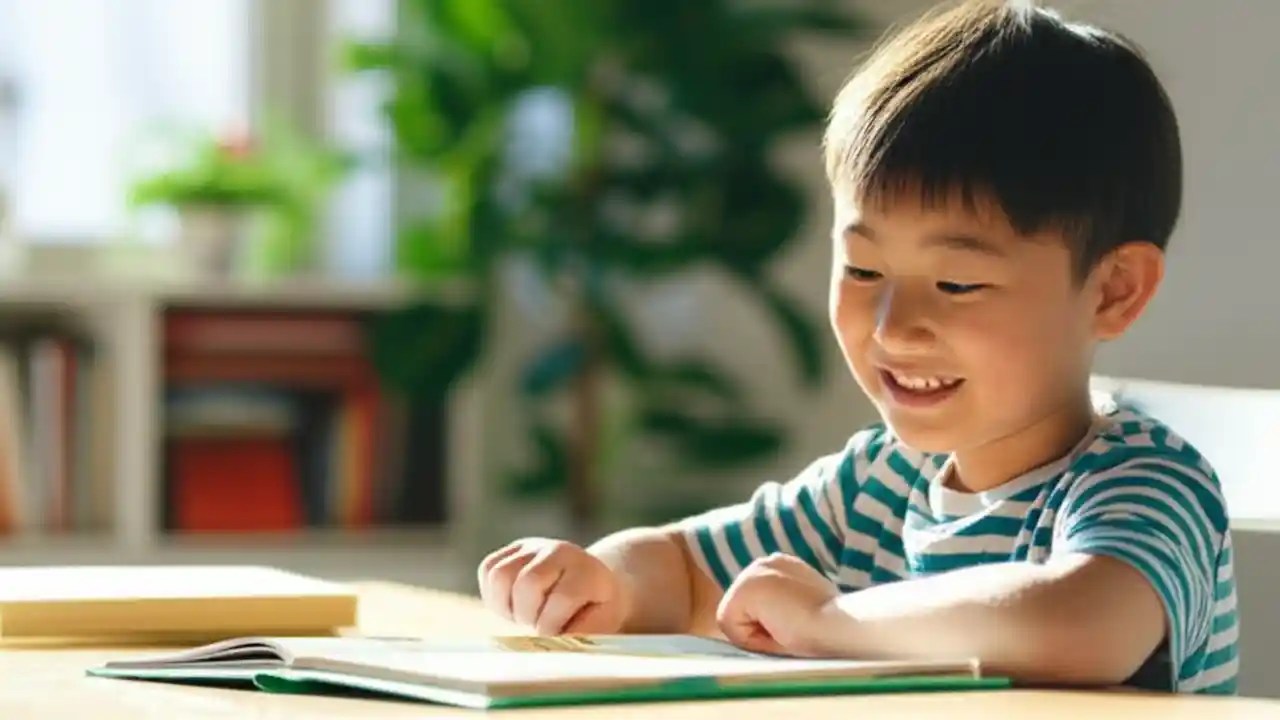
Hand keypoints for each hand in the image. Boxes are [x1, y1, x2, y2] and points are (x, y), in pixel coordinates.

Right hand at [478, 538, 628, 634]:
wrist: (591, 583)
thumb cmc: (595, 610)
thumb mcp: (602, 624)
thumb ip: (582, 635)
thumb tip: (551, 644)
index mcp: (587, 571)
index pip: (562, 598)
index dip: (552, 626)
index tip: (555, 636)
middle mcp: (559, 551)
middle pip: (527, 582)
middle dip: (527, 614)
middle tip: (537, 623)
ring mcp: (533, 546)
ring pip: (500, 574)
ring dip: (506, 605)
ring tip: (524, 615)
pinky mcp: (512, 549)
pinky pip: (488, 569)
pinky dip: (494, 595)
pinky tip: (513, 605)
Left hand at [716, 553, 839, 655]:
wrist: (842, 626)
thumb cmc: (831, 630)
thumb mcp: (802, 613)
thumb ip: (780, 611)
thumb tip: (759, 626)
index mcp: (782, 567)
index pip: (755, 607)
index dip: (772, 628)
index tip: (801, 625)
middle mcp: (765, 562)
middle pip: (740, 613)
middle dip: (761, 630)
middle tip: (794, 630)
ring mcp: (753, 571)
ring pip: (733, 620)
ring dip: (757, 635)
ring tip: (788, 630)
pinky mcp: (746, 587)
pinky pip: (730, 626)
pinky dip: (751, 638)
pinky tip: (779, 629)